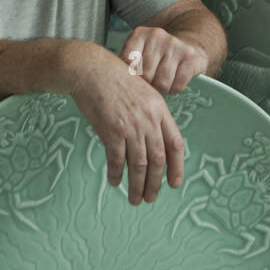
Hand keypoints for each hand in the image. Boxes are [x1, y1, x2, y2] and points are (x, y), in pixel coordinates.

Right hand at [71, 63, 184, 204]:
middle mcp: (149, 120)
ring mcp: (131, 126)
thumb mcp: (144, 93)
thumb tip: (154, 142)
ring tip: (135, 199)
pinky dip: (117, 174)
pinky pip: (117, 160)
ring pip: (139, 165)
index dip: (177, 167)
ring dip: (137, 186)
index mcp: (160, 110)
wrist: (92, 70)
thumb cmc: (115, 80)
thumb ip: (152, 116)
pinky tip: (115, 181)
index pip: (176, 144)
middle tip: (150, 198)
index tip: (174, 184)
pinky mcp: (112, 131)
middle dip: (155, 184)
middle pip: (158, 160)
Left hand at [120, 26, 207, 95]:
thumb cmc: (157, 55)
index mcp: (139, 34)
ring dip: (162, 89)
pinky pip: (177, 85)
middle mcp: (157, 35)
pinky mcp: (190, 57)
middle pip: (145, 75)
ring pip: (162, 83)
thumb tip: (116, 84)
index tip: (135, 80)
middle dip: (148, 85)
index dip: (131, 78)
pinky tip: (174, 81)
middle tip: (150, 83)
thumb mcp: (139, 52)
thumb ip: (126, 64)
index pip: (127, 64)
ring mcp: (175, 45)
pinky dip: (174, 88)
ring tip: (161, 82)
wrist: (188, 44)